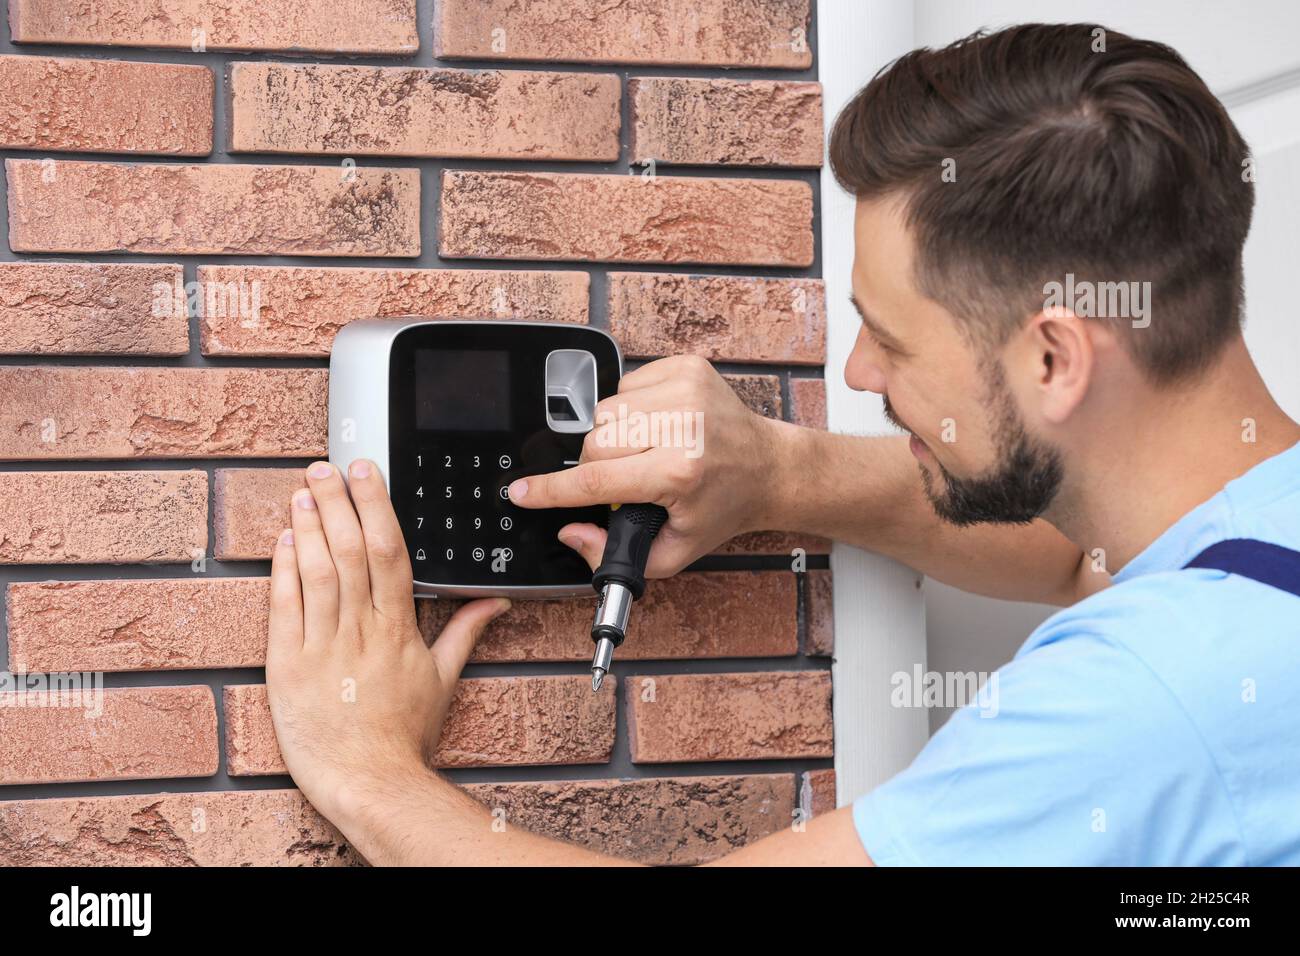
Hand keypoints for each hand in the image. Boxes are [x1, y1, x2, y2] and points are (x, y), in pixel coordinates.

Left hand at [265, 459, 509, 823]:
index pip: (389, 551)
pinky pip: (286, 609)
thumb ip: (465, 632)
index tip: (364, 474)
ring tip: (303, 492)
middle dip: (338, 502)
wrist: (370, 780)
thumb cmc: (404, 735)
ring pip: (318, 572)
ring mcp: (324, 647)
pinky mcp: (290, 667)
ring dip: (309, 527)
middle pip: (351, 550)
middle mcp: (362, 630)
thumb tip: (494, 603)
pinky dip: (284, 571)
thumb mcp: (443, 679)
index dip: (375, 505)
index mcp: (399, 628)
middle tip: (325, 468)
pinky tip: (283, 541)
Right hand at [508, 354, 786, 576]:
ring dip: (613, 435)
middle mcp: (683, 424)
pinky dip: (630, 408)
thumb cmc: (721, 508)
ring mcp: (685, 389)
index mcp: (679, 471)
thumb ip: (613, 553)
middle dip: (594, 466)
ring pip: (606, 411)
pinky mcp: (686, 367)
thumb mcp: (672, 552)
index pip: (594, 480)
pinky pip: (626, 384)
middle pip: (594, 441)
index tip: (522, 492)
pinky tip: (657, 426)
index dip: (551, 491)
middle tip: (624, 481)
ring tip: (644, 452)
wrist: (768, 468)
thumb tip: (570, 531)